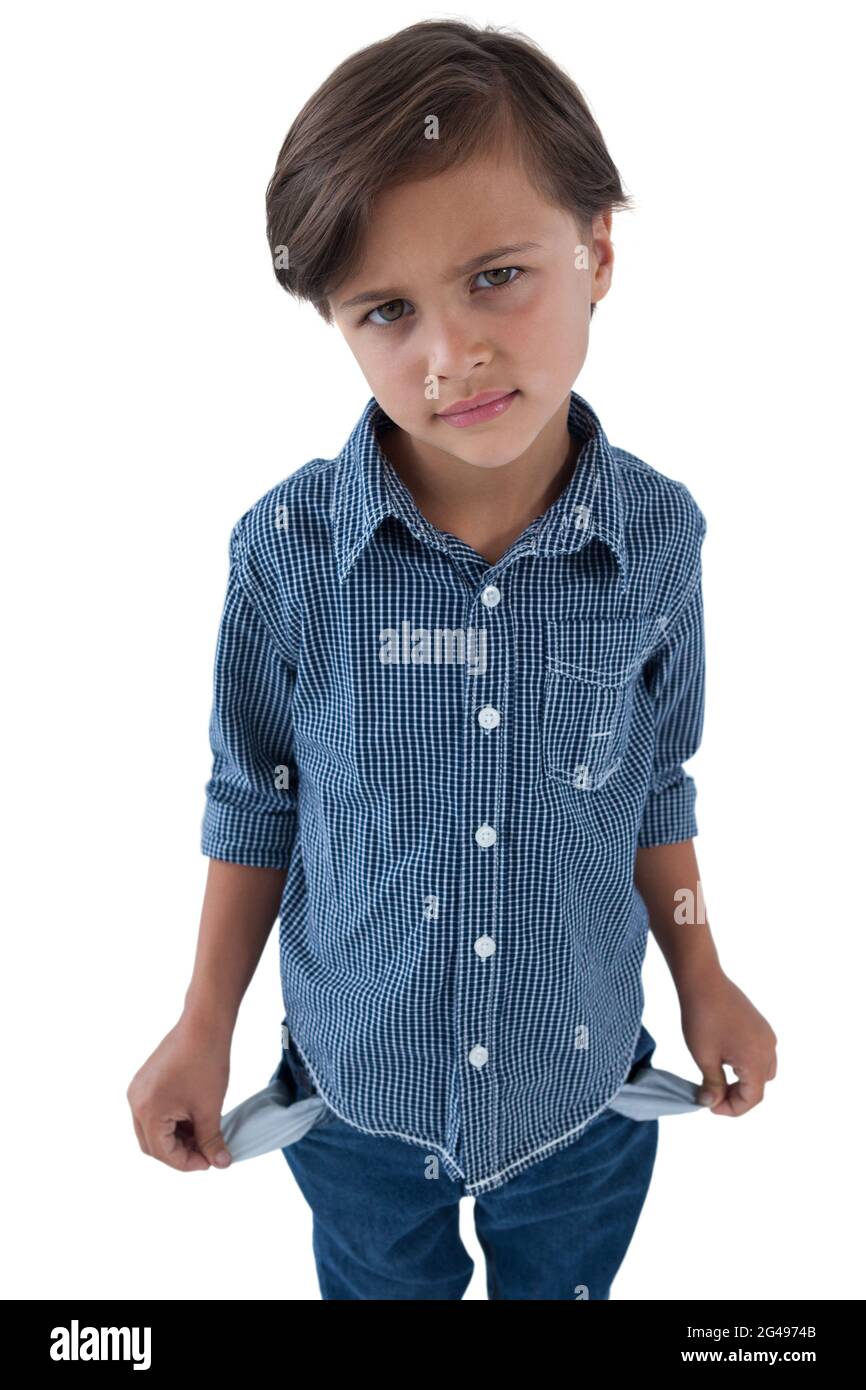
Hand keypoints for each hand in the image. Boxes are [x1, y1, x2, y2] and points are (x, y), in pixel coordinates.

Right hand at [127, 1014, 232, 1170]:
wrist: (203, 1024)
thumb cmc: (206, 1063)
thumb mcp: (210, 1108)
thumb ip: (211, 1141)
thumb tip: (221, 1164)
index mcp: (147, 1111)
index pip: (163, 1152)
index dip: (187, 1162)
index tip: (210, 1162)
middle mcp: (135, 1102)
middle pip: (153, 1144)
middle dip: (179, 1152)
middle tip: (205, 1153)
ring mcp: (137, 1090)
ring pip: (152, 1129)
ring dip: (175, 1138)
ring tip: (202, 1135)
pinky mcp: (144, 1081)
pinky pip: (153, 1112)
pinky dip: (171, 1121)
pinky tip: (193, 1119)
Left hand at [679, 972, 776, 1115]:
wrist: (704, 982)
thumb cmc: (702, 1019)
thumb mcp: (704, 1057)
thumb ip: (712, 1085)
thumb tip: (712, 1103)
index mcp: (757, 1060)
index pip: (752, 1098)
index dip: (732, 1109)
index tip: (710, 1107)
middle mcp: (769, 1049)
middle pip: (759, 1086)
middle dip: (737, 1096)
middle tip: (712, 1095)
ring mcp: (767, 1036)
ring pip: (762, 1071)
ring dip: (743, 1081)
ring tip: (718, 1079)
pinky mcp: (760, 1026)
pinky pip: (761, 1054)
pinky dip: (746, 1065)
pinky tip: (725, 1060)